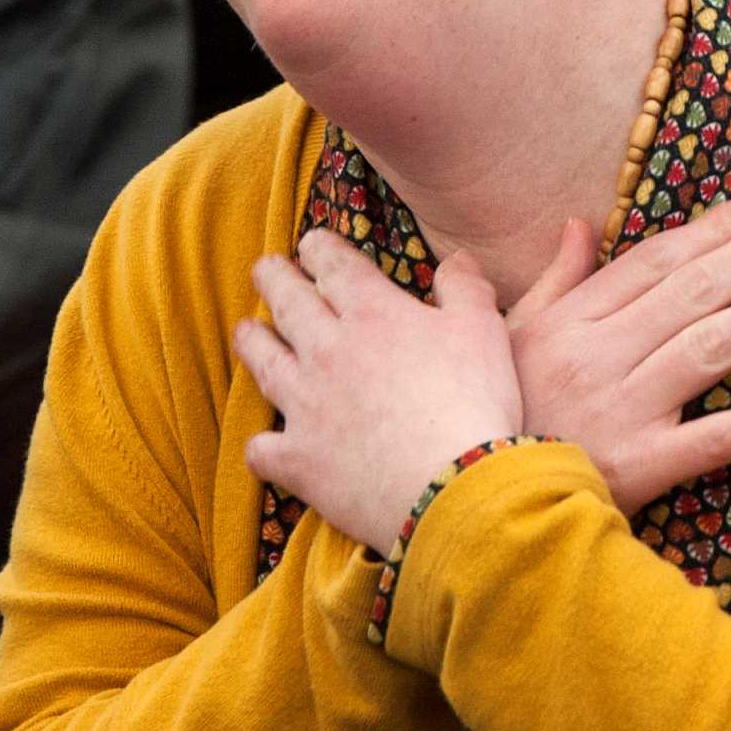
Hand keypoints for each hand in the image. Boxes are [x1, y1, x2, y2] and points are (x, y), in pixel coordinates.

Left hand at [238, 234, 528, 554]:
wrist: (452, 487)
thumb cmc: (475, 404)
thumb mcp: (484, 329)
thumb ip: (465, 287)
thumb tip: (457, 258)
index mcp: (372, 313)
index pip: (333, 264)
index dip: (319, 248)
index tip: (313, 243)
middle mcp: (327, 350)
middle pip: (287, 300)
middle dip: (273, 278)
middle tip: (265, 267)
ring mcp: (306, 405)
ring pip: (262, 362)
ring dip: (251, 341)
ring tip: (246, 330)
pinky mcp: (299, 459)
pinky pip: (261, 448)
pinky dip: (261, 446)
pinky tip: (264, 444)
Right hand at [501, 192, 730, 516]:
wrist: (475, 505)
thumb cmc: (500, 418)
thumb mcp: (507, 340)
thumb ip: (553, 283)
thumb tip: (580, 225)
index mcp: (570, 322)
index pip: (656, 261)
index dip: (715, 228)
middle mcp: (597, 357)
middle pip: (695, 290)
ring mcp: (621, 411)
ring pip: (712, 347)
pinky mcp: (641, 468)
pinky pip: (715, 439)